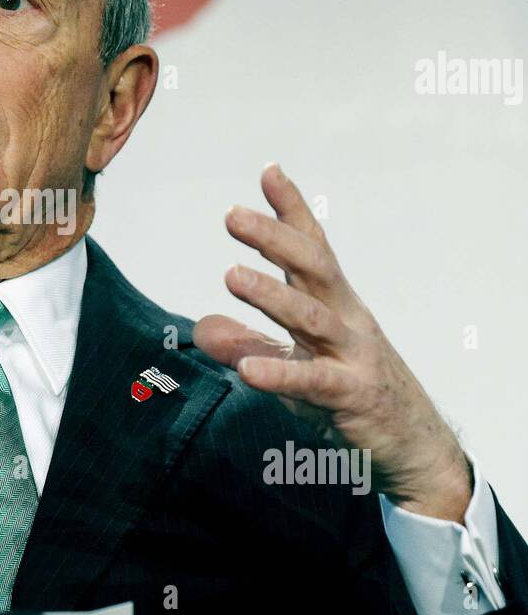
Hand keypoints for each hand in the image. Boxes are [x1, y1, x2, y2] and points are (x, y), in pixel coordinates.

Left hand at [192, 164, 470, 521]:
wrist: (413, 443)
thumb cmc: (350, 391)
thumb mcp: (294, 363)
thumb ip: (248, 343)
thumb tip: (201, 327)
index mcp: (333, 302)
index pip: (312, 248)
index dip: (291, 211)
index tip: (269, 172)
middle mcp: (345, 318)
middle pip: (312, 268)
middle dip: (274, 238)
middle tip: (232, 215)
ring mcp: (352, 355)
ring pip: (312, 317)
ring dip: (272, 295)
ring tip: (231, 276)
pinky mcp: (352, 395)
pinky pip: (313, 382)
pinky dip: (280, 374)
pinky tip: (247, 371)